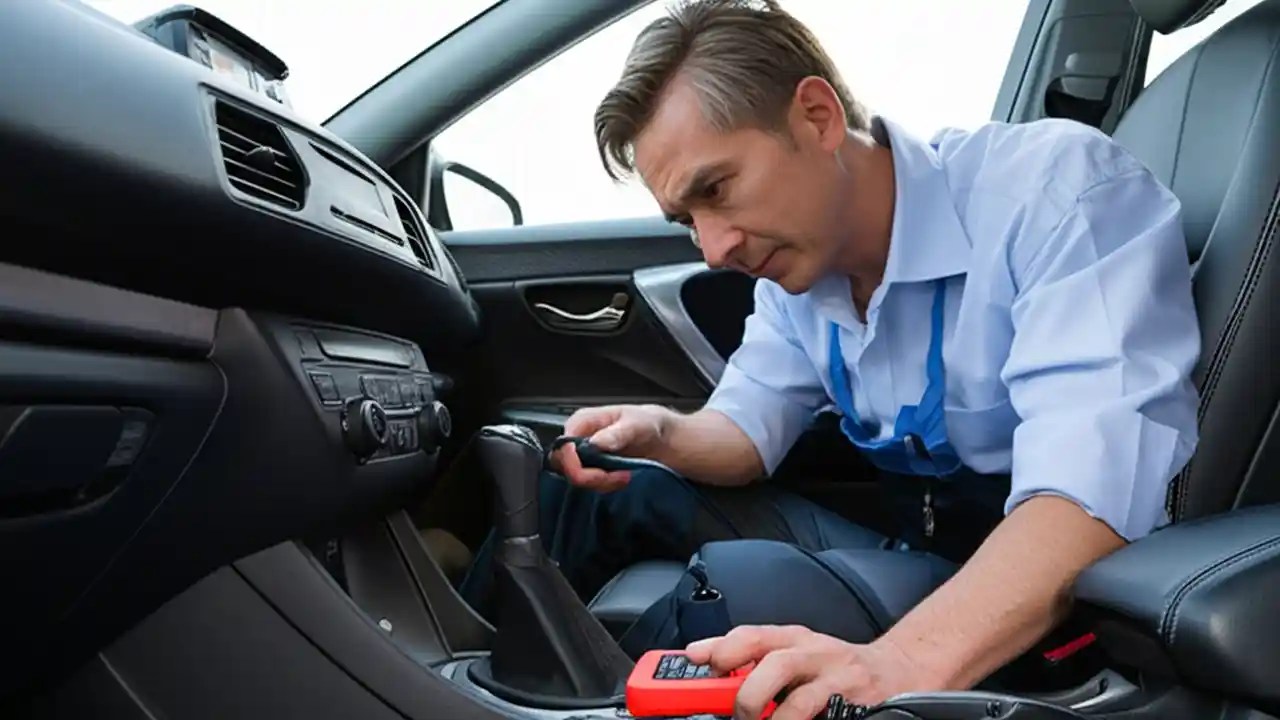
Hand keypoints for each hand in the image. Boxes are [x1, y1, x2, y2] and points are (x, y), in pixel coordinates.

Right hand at [551, 404, 670, 491]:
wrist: (660, 437)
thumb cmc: (646, 423)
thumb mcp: (636, 424)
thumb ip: (616, 434)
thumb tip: (595, 443)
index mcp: (581, 422)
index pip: (563, 447)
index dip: (574, 463)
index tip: (599, 472)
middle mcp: (576, 438)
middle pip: (564, 466)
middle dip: (589, 477)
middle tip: (616, 476)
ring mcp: (582, 455)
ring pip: (577, 478)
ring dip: (602, 483)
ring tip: (624, 475)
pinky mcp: (590, 468)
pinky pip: (589, 484)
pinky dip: (607, 486)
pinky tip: (623, 478)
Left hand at [685, 625, 932, 719]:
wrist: (899, 671)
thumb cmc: (836, 667)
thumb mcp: (798, 652)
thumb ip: (757, 659)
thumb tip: (707, 664)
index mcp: (796, 638)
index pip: (753, 635)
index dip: (721, 647)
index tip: (696, 660)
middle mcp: (816, 653)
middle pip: (775, 662)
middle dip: (748, 692)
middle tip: (736, 713)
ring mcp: (839, 680)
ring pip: (799, 699)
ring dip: (774, 719)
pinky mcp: (856, 705)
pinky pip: (822, 717)